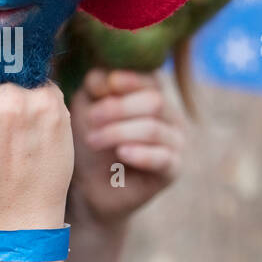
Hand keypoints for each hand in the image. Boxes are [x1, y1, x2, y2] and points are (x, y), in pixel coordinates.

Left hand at [69, 68, 185, 223]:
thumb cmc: (91, 138)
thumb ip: (97, 85)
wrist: (91, 185)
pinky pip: (163, 158)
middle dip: (118, 109)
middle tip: (91, 120)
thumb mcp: (86, 105)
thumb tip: (111, 77)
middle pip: (155, 101)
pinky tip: (121, 154)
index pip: (151, 77)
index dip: (128, 80)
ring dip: (119, 133)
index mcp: (152, 92)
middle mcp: (170, 113)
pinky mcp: (173, 168)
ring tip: (94, 141)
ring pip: (154, 129)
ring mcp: (175, 141)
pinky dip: (140, 154)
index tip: (103, 88)